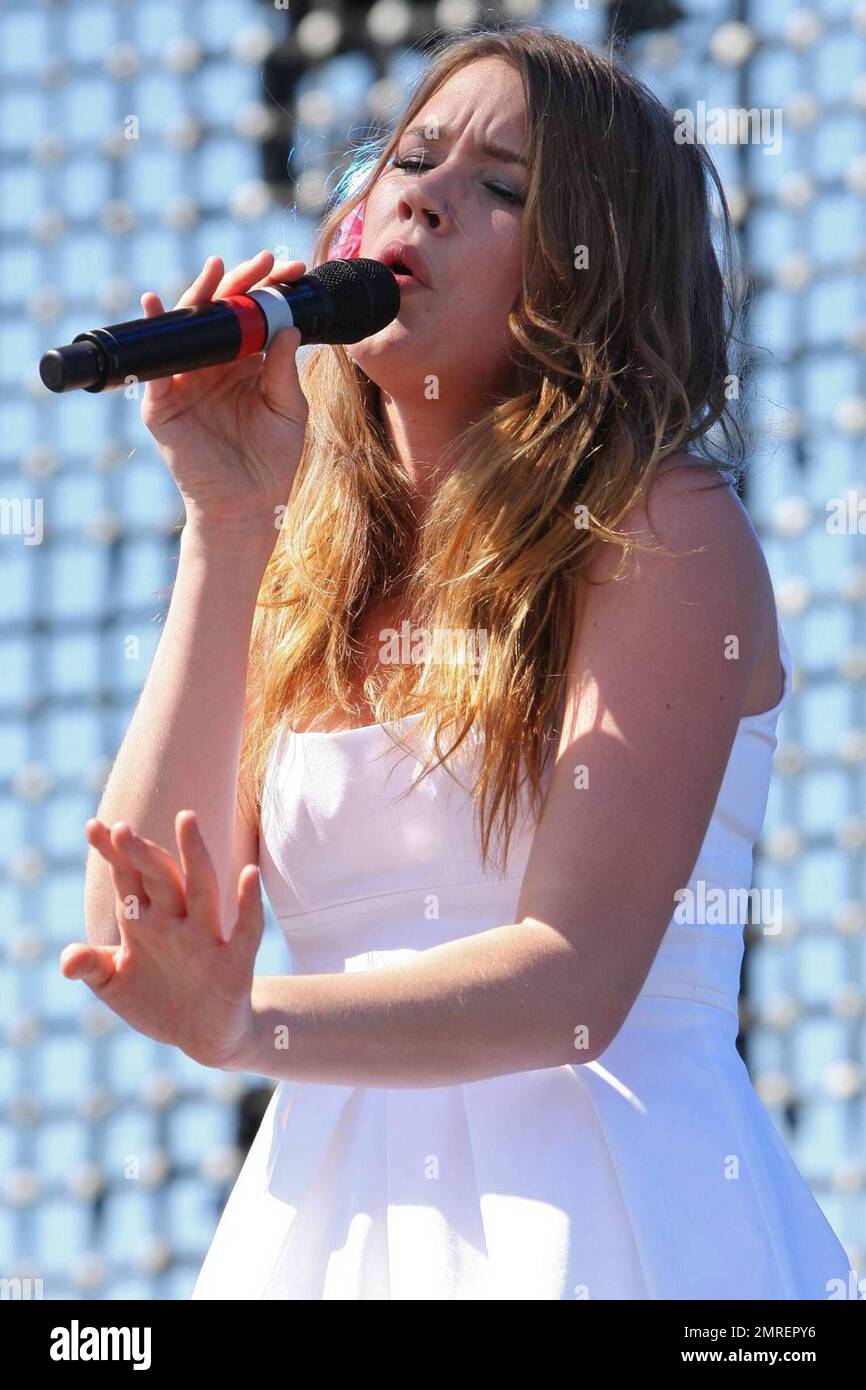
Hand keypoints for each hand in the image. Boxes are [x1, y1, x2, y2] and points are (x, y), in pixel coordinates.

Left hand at [61, 811, 264, 1068]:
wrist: (202, 1035)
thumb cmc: (156, 999)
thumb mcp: (115, 985)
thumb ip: (93, 966)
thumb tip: (67, 959)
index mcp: (145, 921)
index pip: (128, 878)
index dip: (113, 853)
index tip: (93, 826)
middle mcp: (176, 921)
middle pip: (160, 877)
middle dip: (142, 853)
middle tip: (121, 828)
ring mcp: (206, 938)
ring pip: (202, 888)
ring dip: (194, 856)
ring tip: (185, 819)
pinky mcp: (235, 963)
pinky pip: (245, 930)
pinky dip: (248, 903)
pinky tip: (248, 875)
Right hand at [139, 250, 309, 536]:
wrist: (247, 505)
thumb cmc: (272, 460)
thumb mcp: (288, 408)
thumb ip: (284, 368)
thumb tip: (289, 324)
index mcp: (247, 365)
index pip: (255, 317)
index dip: (270, 291)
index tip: (293, 269)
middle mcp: (215, 365)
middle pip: (222, 313)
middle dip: (240, 283)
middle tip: (261, 260)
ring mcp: (186, 381)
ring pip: (189, 328)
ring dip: (200, 295)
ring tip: (217, 269)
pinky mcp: (162, 402)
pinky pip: (155, 363)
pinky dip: (155, 331)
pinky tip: (158, 304)